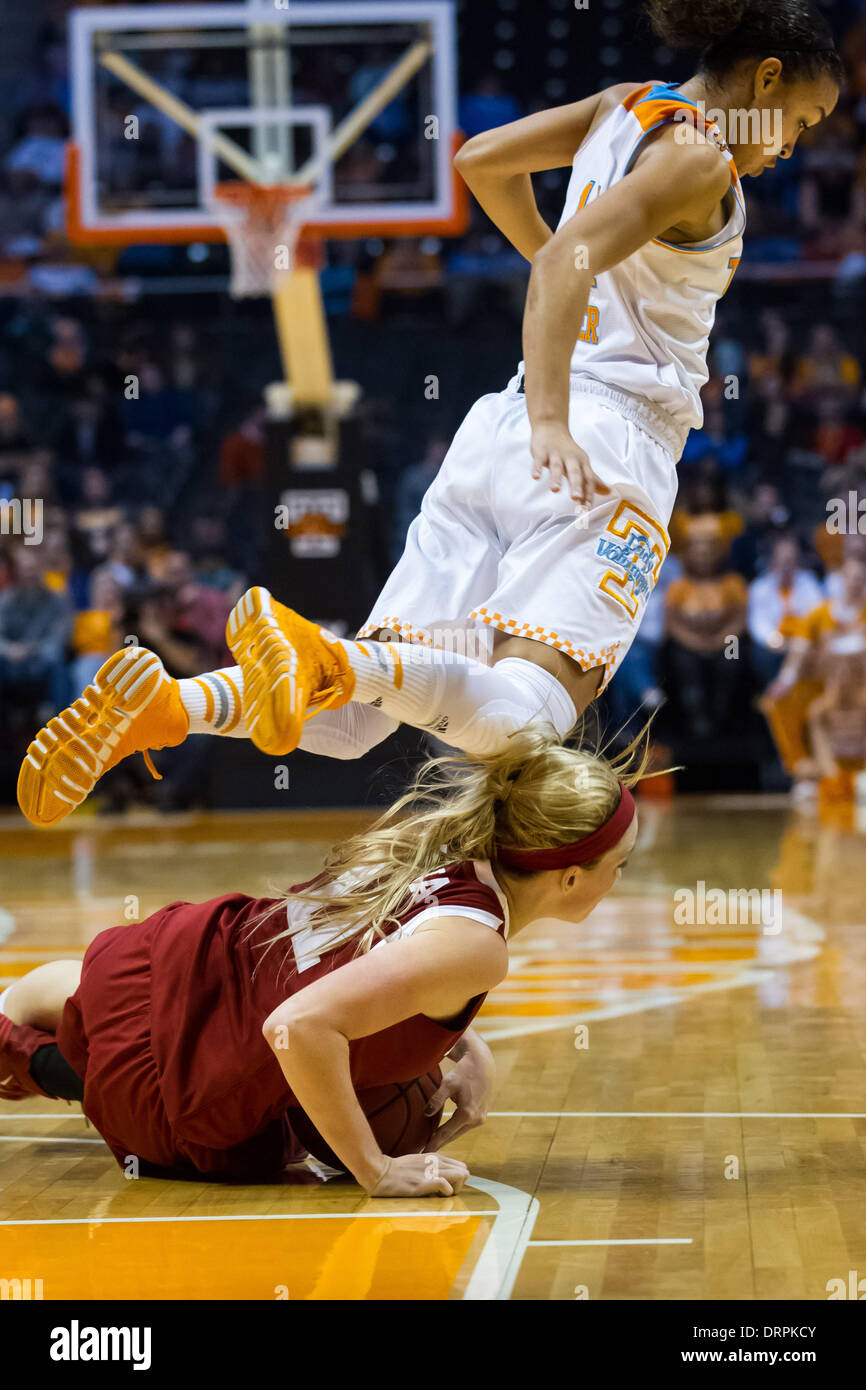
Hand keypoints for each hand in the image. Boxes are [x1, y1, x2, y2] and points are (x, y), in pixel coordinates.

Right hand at [365, 1152, 469, 1197]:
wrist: (379, 1171)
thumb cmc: (397, 1170)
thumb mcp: (418, 1162)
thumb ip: (431, 1166)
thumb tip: (442, 1176)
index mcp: (435, 1157)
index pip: (460, 1166)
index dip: (457, 1180)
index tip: (447, 1188)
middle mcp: (436, 1162)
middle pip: (464, 1171)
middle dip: (459, 1185)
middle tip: (446, 1194)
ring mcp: (430, 1171)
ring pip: (460, 1176)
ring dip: (455, 1190)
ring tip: (441, 1196)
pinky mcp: (423, 1183)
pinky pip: (446, 1186)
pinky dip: (445, 1194)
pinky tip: (435, 1196)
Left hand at [423, 1037, 495, 1152]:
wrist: (482, 1065)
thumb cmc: (463, 1072)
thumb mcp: (448, 1083)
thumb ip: (437, 1099)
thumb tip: (426, 1114)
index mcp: (467, 1113)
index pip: (446, 1133)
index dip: (434, 1143)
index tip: (424, 1153)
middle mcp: (476, 1119)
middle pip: (453, 1136)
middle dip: (439, 1144)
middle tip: (425, 1154)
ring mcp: (480, 1119)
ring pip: (459, 1132)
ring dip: (446, 1138)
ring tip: (432, 1145)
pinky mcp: (481, 1115)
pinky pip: (464, 1127)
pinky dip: (454, 1131)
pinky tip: (444, 1134)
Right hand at [530, 420, 610, 505]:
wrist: (552, 427)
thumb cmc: (567, 449)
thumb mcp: (582, 464)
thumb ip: (592, 480)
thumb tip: (607, 492)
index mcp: (582, 463)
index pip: (587, 480)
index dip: (588, 494)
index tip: (587, 508)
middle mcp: (570, 458)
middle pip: (574, 472)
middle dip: (575, 485)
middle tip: (576, 498)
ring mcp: (556, 454)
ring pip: (557, 467)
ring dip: (555, 478)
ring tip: (554, 490)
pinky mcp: (542, 451)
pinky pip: (539, 461)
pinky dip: (537, 468)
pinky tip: (536, 477)